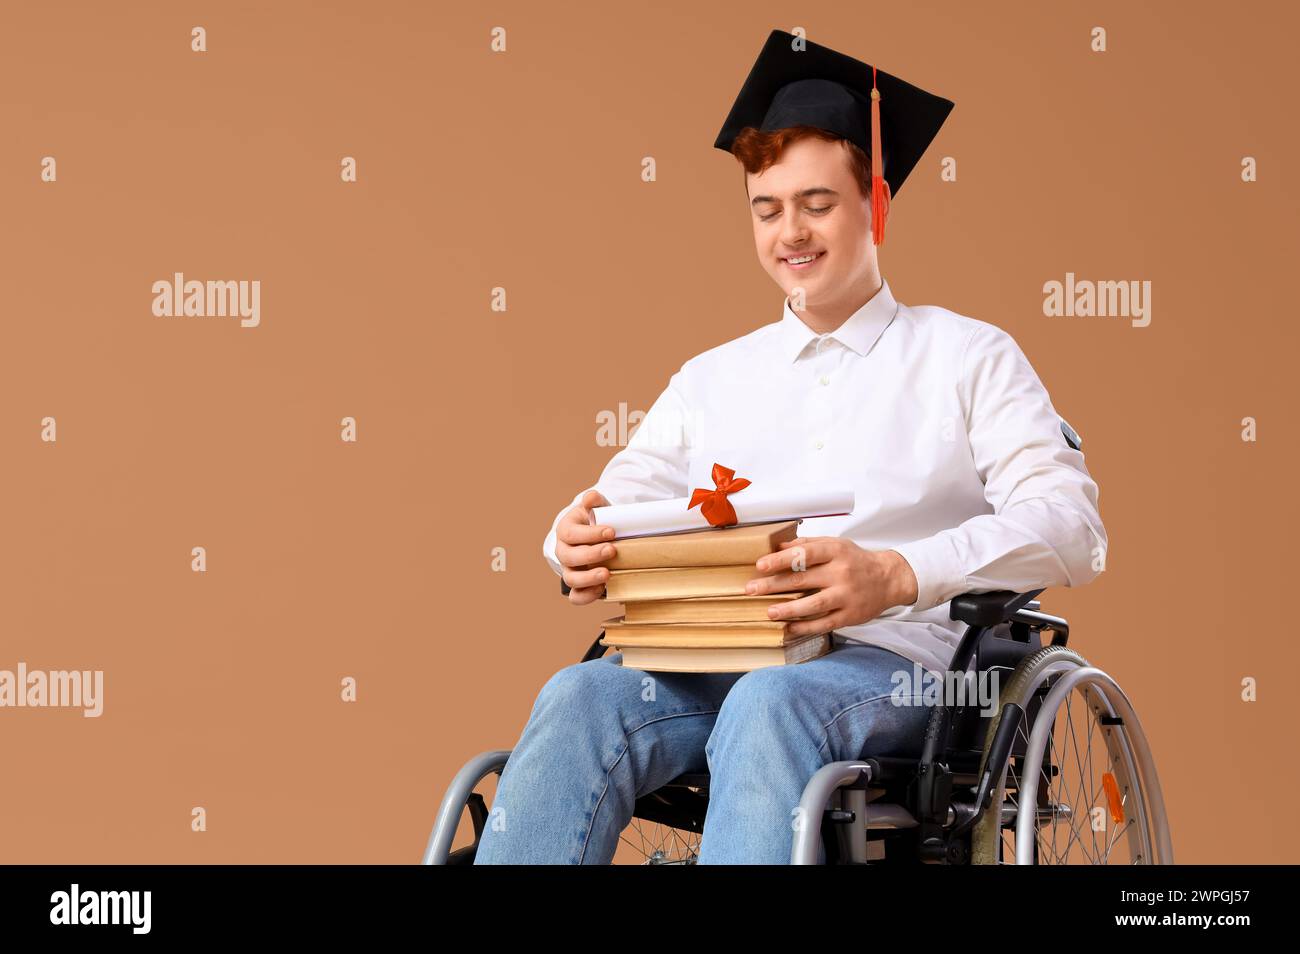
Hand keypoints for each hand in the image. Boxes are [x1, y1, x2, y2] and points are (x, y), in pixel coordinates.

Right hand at [555, 489, 615, 605]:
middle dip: (591, 554)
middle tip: (612, 549)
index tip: (611, 532)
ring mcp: (569, 570)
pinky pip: (576, 596)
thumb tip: (591, 497)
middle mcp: (563, 552)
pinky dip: (587, 596)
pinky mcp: (578, 585)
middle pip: (569, 557)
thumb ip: (594, 501)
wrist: (596, 537)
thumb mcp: (595, 508)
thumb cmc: (596, 522)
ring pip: (571, 579)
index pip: (571, 534)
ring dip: (588, 578)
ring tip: (607, 574)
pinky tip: (602, 590)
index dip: (590, 534)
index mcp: (565, 531)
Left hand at [744, 536, 919, 638]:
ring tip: (768, 612)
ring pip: (813, 604)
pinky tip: (789, 627)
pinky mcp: (850, 615)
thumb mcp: (835, 544)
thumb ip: (808, 545)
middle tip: (751, 590)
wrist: (889, 579)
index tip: (760, 565)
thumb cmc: (856, 560)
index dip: (781, 560)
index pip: (804, 554)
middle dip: (773, 585)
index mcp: (836, 552)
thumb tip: (778, 546)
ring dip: (788, 609)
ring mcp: (846, 596)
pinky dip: (805, 626)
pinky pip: (824, 623)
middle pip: (803, 579)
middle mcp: (841, 573)